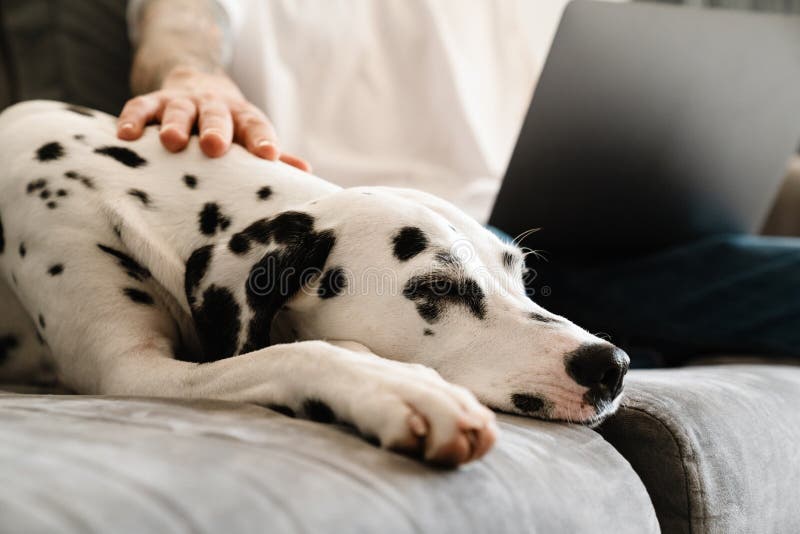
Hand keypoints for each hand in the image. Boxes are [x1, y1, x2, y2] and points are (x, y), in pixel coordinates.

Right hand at [117, 66, 310, 170]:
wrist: (197, 83)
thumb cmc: (231, 125)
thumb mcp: (250, 136)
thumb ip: (272, 154)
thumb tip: (306, 173)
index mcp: (243, 117)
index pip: (256, 126)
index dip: (263, 140)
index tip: (269, 156)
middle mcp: (214, 106)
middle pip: (217, 115)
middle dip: (217, 130)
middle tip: (216, 147)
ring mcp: (182, 102)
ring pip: (180, 110)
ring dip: (176, 124)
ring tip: (173, 142)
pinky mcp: (153, 100)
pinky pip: (140, 106)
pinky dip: (133, 119)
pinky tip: (125, 135)